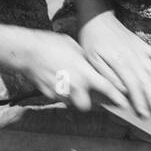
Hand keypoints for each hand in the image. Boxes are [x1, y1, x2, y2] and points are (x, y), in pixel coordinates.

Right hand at [11, 30, 127, 111]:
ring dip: (72, 97)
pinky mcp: (48, 94)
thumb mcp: (75, 48)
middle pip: (86, 106)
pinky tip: (55, 80)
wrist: (27, 50)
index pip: (107, 88)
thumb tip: (92, 68)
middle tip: (86, 94)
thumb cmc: (51, 44)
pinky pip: (58, 97)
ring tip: (68, 83)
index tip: (124, 103)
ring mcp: (60, 92)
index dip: (117, 97)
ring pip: (71, 102)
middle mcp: (74, 85)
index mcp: (84, 72)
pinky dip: (59, 92)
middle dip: (87, 102)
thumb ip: (85, 62)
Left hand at [77, 10, 150, 116]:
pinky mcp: (142, 45)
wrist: (97, 17)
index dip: (140, 101)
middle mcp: (133, 57)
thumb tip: (122, 91)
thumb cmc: (92, 41)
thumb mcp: (93, 60)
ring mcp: (140, 50)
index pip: (133, 86)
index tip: (145, 114)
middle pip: (147, 81)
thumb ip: (108, 76)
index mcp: (119, 62)